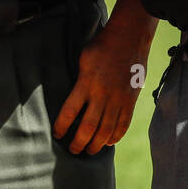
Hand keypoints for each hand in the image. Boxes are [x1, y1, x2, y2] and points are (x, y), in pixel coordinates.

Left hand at [53, 23, 147, 154]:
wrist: (129, 37)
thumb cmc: (101, 46)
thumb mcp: (83, 60)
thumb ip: (79, 82)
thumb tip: (74, 100)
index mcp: (86, 83)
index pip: (69, 112)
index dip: (61, 127)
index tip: (57, 134)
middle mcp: (102, 95)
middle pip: (88, 128)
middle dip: (78, 143)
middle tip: (73, 150)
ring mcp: (118, 99)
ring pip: (106, 131)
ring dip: (96, 145)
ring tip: (89, 151)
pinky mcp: (131, 100)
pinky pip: (123, 124)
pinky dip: (116, 136)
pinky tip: (109, 142)